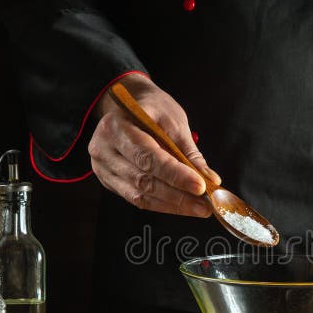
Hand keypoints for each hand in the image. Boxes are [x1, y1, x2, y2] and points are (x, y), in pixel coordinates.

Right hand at [88, 74, 220, 215]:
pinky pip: (137, 199)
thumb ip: (189, 152)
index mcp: (117, 127)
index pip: (148, 157)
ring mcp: (103, 167)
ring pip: (140, 196)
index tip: (200, 186)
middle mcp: (104, 149)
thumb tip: (209, 179)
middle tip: (205, 205)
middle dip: (178, 196)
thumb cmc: (151, 108)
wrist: (126, 103)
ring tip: (198, 208)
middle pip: (143, 181)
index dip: (175, 175)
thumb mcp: (174, 121)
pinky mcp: (109, 180)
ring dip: (173, 205)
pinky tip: (181, 206)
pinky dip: (162, 205)